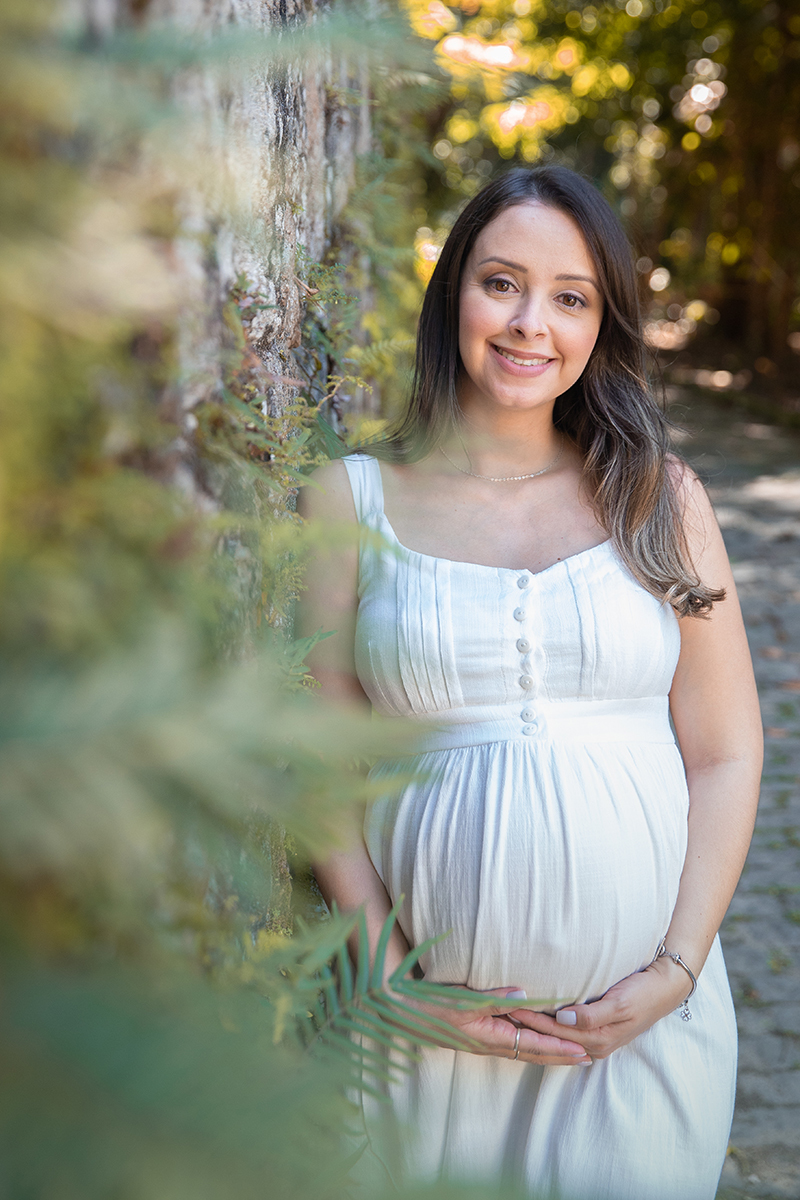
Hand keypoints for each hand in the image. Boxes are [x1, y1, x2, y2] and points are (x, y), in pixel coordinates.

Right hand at [396, 985, 591, 1066]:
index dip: (558, 1049)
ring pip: (522, 1050)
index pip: (532, 1045)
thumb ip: (494, 998)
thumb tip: (526, 996)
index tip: (582, 1052)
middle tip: (587, 1059)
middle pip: (531, 1053)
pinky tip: (533, 1039)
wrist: (399, 1011)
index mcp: (488, 1038)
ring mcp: (481, 1041)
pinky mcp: (475, 1035)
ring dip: (546, 1052)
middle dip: (559, 1057)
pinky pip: (510, 1043)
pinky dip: (528, 1043)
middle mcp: (488, 1044)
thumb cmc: (429, 1005)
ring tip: (568, 1053)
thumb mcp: (462, 999)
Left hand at [507, 957, 692, 1059]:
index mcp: (598, 1040)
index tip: (507, 1006)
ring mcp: (596, 1037)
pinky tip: (536, 1015)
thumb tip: (562, 1019)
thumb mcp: (620, 1004)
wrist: (666, 987)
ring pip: (557, 1035)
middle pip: (552, 1036)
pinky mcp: (597, 1028)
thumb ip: (591, 1015)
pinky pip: (566, 1029)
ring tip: (510, 1011)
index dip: (530, 1019)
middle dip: (526, 1024)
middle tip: (499, 1008)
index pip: (554, 1031)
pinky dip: (548, 1023)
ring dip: (534, 1024)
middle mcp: (594, 1044)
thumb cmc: (643, 993)